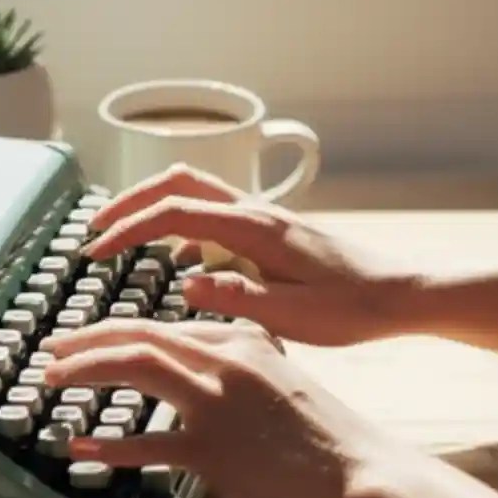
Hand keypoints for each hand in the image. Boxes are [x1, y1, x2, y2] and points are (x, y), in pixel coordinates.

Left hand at [41, 317, 396, 497]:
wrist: (355, 469)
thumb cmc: (321, 429)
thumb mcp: (279, 374)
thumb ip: (241, 358)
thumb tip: (207, 355)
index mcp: (240, 339)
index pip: (164, 325)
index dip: (117, 331)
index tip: (88, 339)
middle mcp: (224, 359)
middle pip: (139, 334)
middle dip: (87, 339)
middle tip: (52, 351)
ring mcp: (216, 402)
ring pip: (135, 367)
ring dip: (85, 369)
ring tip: (52, 379)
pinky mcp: (212, 449)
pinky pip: (147, 443)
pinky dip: (108, 444)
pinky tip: (80, 445)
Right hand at [86, 164, 418, 346]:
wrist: (401, 293)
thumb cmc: (353, 309)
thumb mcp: (293, 316)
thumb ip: (237, 297)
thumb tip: (186, 282)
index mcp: (256, 229)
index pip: (175, 212)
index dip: (129, 227)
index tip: (97, 251)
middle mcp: (257, 210)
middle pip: (177, 181)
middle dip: (130, 201)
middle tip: (96, 231)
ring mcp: (264, 215)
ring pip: (195, 190)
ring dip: (153, 206)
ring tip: (122, 238)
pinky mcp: (271, 228)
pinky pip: (214, 211)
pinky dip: (182, 223)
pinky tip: (178, 261)